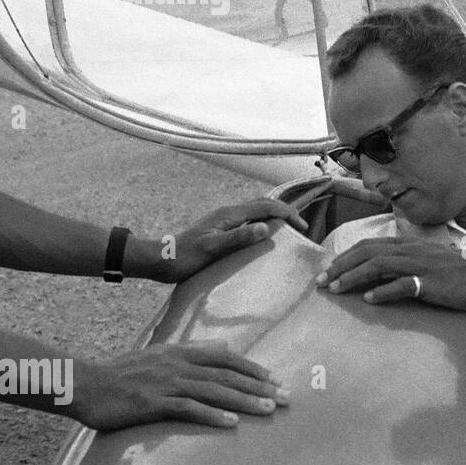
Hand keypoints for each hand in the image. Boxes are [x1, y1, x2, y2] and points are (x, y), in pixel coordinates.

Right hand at [71, 342, 289, 430]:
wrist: (85, 384)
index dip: (253, 368)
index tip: (276, 379)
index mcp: (181, 352)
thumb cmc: (122, 372)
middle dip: (260, 386)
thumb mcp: (160, 354)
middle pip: (227, 374)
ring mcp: (166, 382)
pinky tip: (231, 422)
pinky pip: (188, 408)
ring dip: (245, 400)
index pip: (227, 358)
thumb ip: (193, 350)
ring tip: (269, 409)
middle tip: (286, 397)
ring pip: (214, 390)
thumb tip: (223, 347)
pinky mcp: (153, 403)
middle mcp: (179, 364)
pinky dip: (212, 414)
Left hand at [141, 199, 308, 282]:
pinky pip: (249, 221)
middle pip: (263, 204)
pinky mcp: (221, 229)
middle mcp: (229, 213)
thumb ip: (239, 237)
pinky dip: (264, 224)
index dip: (287, 213)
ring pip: (257, 212)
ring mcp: (224, 221)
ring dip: (275, 217)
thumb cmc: (185, 257)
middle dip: (285, 212)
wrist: (162, 260)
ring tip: (288, 231)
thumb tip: (267, 227)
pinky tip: (264, 239)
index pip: (266, 206)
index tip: (303, 227)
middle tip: (301, 228)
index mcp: (230, 215)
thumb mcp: (213, 249)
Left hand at [317, 237, 465, 312]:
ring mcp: (420, 266)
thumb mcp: (429, 263)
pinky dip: (383, 292)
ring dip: (353, 277)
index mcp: (409, 246)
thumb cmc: (461, 272)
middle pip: (367, 252)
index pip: (369, 246)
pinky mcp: (431, 283)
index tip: (328, 271)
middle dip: (340, 266)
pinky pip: (403, 285)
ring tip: (336, 289)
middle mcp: (411, 251)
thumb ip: (407, 266)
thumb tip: (382, 279)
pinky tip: (369, 300)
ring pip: (378, 266)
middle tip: (321, 282)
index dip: (345, 257)